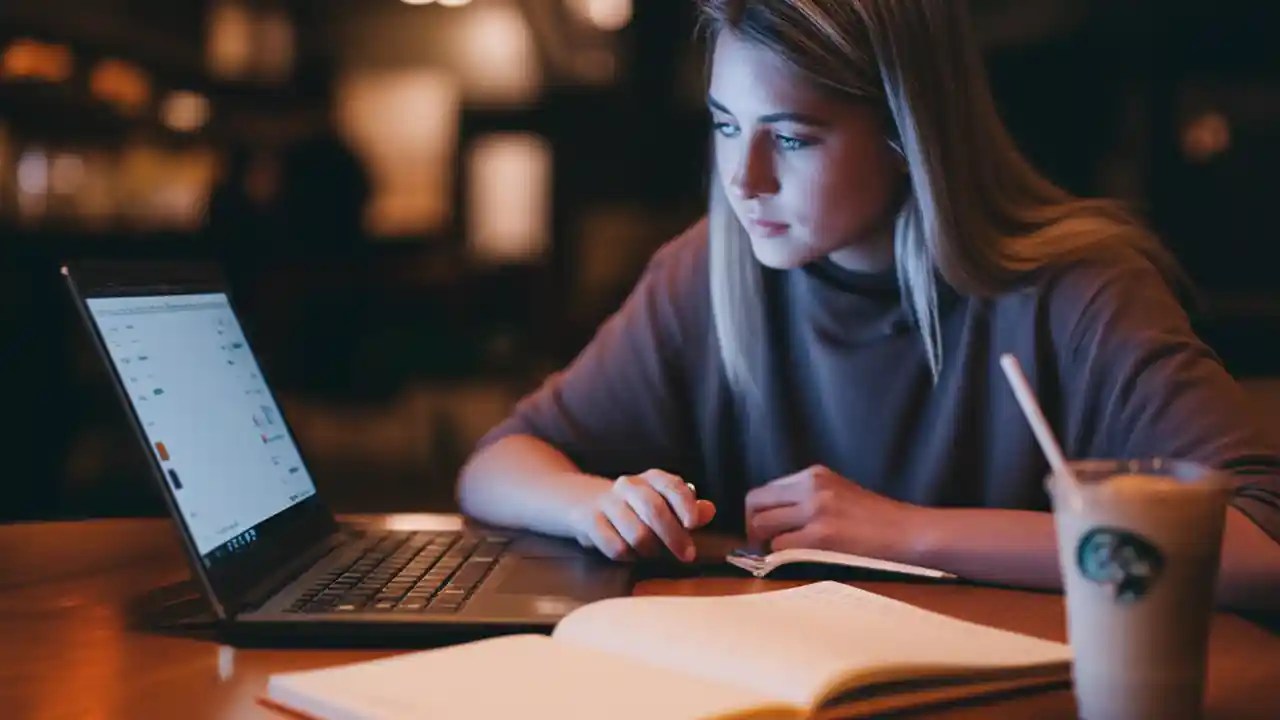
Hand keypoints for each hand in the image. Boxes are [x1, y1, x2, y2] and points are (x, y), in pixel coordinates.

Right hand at [570, 469, 716, 561]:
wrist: (584, 502)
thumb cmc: (635, 507)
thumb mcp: (663, 503)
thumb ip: (688, 509)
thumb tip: (709, 511)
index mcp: (652, 478)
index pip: (671, 486)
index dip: (685, 505)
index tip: (692, 525)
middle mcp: (629, 485)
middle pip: (654, 510)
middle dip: (673, 537)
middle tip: (686, 555)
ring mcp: (608, 503)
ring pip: (637, 534)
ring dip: (650, 551)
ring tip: (653, 553)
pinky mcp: (590, 522)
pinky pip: (616, 547)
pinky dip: (629, 557)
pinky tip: (631, 554)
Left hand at [744, 465, 921, 559]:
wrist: (909, 531)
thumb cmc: (878, 519)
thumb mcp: (839, 494)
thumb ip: (809, 498)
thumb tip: (777, 518)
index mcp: (814, 474)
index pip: (765, 489)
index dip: (758, 512)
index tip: (765, 529)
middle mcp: (811, 485)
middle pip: (755, 501)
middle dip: (752, 526)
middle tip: (762, 545)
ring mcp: (816, 508)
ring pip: (761, 523)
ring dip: (762, 542)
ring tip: (775, 554)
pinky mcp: (822, 534)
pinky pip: (780, 545)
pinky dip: (778, 555)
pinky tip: (790, 560)